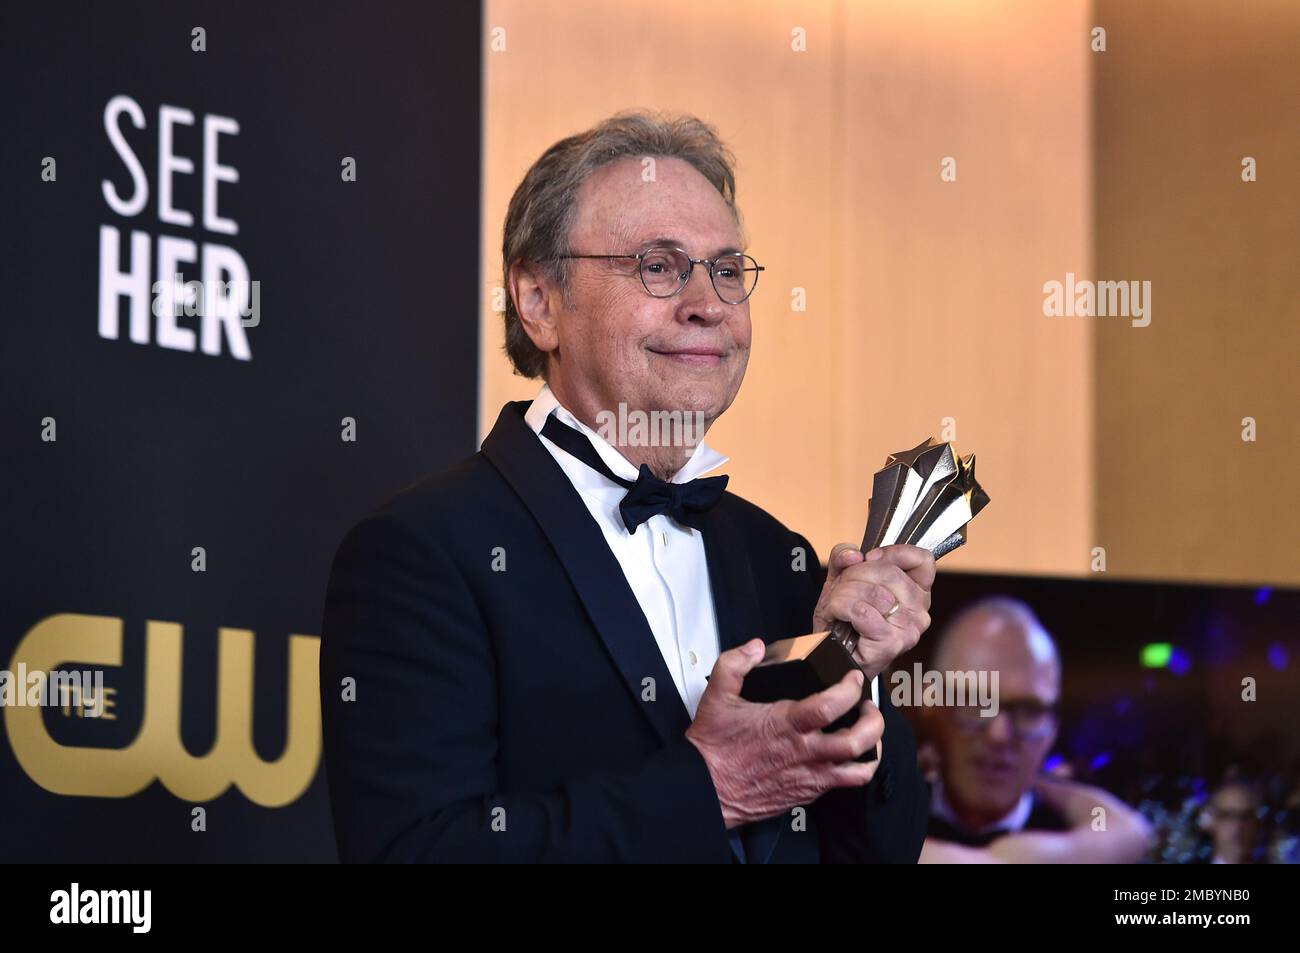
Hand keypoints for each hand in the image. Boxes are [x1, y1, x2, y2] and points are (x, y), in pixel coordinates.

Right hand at [686, 639, 883, 828]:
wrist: (707, 788)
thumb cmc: (714, 748)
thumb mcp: (717, 695)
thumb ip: (735, 663)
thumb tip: (755, 647)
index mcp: (786, 725)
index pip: (832, 705)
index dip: (850, 688)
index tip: (853, 679)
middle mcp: (804, 753)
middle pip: (857, 741)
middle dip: (873, 721)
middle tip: (869, 707)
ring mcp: (809, 776)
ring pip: (859, 770)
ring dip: (872, 750)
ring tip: (869, 734)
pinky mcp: (808, 794)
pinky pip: (843, 784)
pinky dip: (854, 769)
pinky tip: (846, 756)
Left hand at [812, 543, 934, 677]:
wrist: (832, 654)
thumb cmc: (843, 619)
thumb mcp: (841, 579)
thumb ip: (844, 558)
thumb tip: (854, 554)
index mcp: (916, 592)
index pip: (923, 560)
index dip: (892, 553)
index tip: (869, 558)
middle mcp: (920, 611)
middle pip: (889, 572)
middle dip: (854, 574)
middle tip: (840, 587)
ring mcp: (909, 629)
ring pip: (873, 591)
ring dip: (843, 593)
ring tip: (836, 604)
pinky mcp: (891, 643)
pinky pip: (862, 611)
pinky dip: (840, 608)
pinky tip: (837, 616)